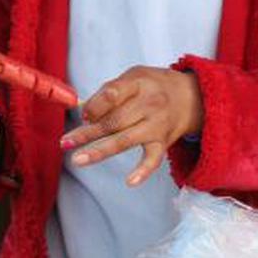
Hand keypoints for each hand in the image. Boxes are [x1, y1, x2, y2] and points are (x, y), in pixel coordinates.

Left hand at [61, 66, 202, 186]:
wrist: (192, 96)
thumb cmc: (154, 85)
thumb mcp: (134, 76)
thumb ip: (110, 91)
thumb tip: (85, 113)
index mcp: (138, 83)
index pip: (113, 94)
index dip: (95, 106)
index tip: (83, 115)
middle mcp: (149, 104)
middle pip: (114, 121)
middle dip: (87, 133)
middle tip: (65, 143)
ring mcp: (156, 125)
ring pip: (125, 140)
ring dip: (99, 151)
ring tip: (77, 160)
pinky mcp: (163, 142)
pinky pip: (153, 159)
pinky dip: (143, 171)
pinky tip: (129, 182)